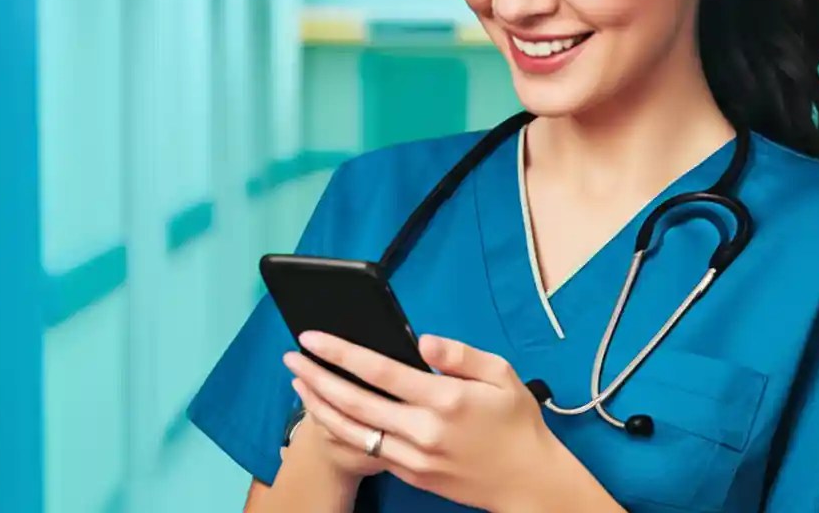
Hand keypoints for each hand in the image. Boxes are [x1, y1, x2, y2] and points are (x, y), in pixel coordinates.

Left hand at [283, 331, 558, 510]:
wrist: (527, 480)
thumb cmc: (516, 421)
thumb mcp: (501, 374)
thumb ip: (460, 354)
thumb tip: (423, 340)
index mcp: (444, 399)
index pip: (379, 371)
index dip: (340, 352)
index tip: (312, 337)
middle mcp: (423, 431)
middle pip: (354, 402)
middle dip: (316, 377)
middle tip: (291, 357)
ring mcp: (414, 457)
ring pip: (353, 431)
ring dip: (319, 406)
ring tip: (299, 383)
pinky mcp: (411, 475)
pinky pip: (368, 451)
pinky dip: (342, 430)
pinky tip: (330, 412)